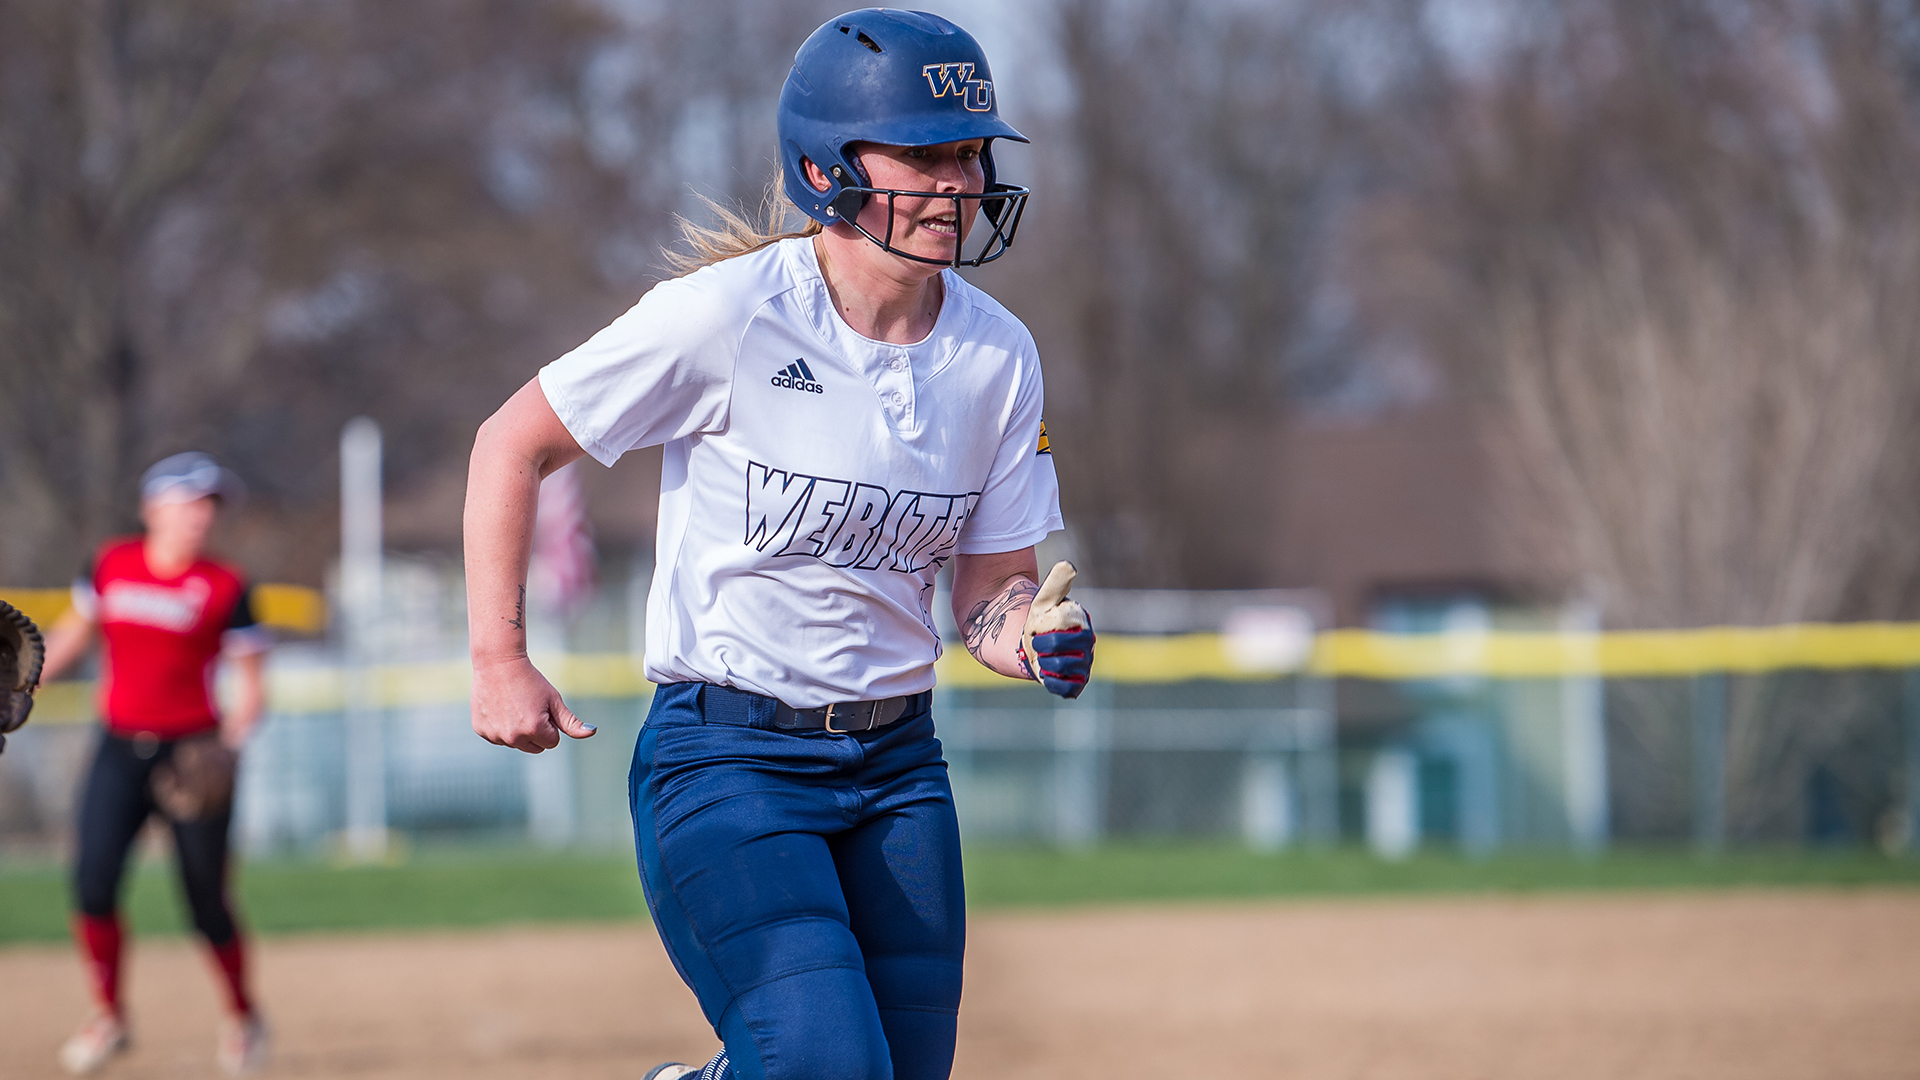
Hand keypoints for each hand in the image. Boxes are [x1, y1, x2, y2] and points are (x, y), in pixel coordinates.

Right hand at [471, 655, 595, 752]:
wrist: (498, 664)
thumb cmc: (531, 681)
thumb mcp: (554, 700)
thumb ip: (571, 722)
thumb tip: (592, 733)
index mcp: (534, 730)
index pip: (552, 742)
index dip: (551, 725)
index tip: (542, 708)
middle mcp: (513, 737)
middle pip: (534, 747)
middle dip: (536, 731)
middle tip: (528, 707)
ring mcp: (494, 735)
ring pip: (515, 743)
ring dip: (518, 730)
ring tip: (513, 706)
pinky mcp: (481, 730)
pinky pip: (498, 738)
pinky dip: (501, 727)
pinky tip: (500, 708)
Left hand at [1020, 562, 1093, 698]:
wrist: (1035, 645)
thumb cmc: (1041, 620)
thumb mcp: (1043, 600)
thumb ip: (1055, 583)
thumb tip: (1068, 566)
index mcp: (1080, 619)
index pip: (1057, 624)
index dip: (1039, 628)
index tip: (1037, 625)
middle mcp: (1087, 641)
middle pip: (1057, 646)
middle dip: (1040, 645)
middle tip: (1038, 642)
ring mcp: (1085, 662)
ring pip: (1060, 666)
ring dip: (1043, 662)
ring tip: (1043, 656)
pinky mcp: (1079, 682)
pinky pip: (1066, 687)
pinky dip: (1051, 681)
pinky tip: (1047, 672)